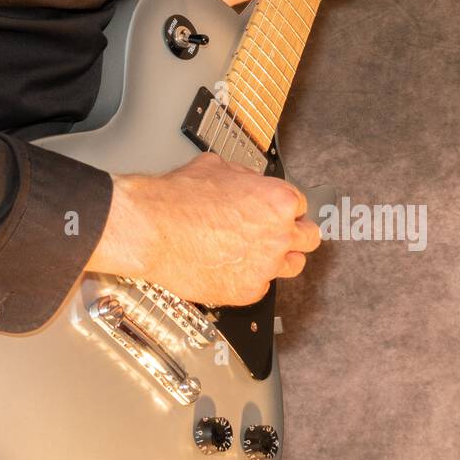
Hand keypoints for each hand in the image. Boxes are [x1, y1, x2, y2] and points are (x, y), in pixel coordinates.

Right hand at [87, 153, 320, 306]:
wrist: (150, 230)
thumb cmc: (177, 199)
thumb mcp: (219, 168)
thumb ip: (247, 180)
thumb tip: (252, 184)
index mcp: (278, 201)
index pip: (302, 206)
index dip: (286, 208)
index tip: (279, 214)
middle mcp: (278, 235)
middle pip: (310, 238)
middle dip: (295, 234)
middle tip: (278, 233)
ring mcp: (265, 266)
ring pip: (293, 266)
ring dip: (281, 259)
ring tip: (257, 253)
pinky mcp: (248, 291)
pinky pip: (261, 286)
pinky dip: (249, 278)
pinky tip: (230, 267)